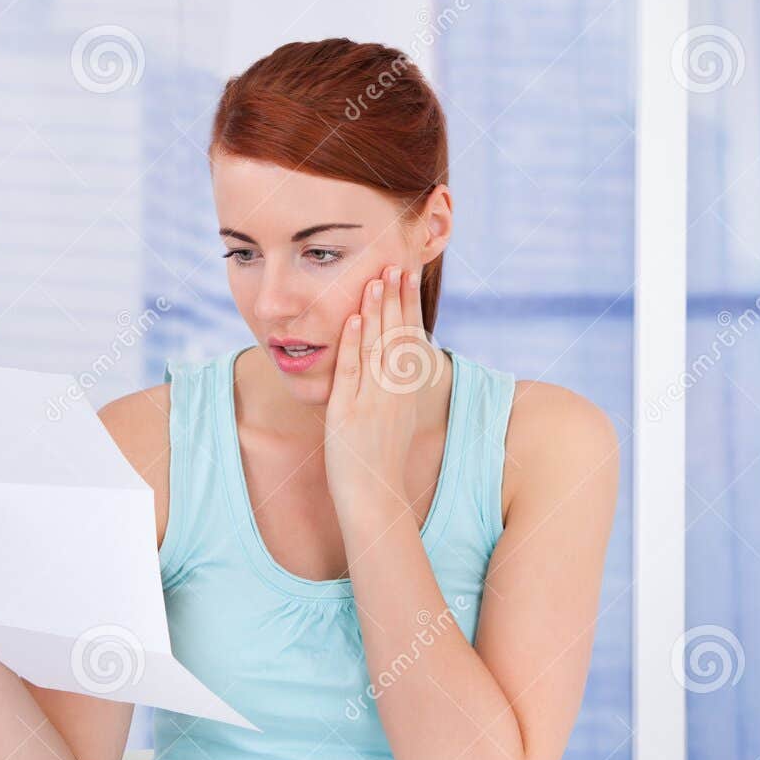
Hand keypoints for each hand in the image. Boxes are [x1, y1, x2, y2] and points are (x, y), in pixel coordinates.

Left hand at [323, 263, 443, 531]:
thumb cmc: (379, 459)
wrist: (373, 496)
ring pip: (375, 347)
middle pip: (396, 335)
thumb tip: (392, 361)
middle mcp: (394, 391)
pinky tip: (352, 319)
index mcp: (406, 390)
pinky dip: (352, 344)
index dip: (408, 305)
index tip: (407, 276)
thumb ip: (393, 388)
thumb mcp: (393, 417)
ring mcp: (373, 400)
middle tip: (395, 263)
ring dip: (374, 311)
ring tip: (375, 280)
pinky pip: (352, 371)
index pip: (409, 337)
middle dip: (395, 298)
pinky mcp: (349, 411)